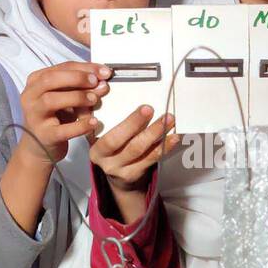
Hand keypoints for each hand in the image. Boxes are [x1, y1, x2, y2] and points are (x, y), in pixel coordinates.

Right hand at [16, 61, 109, 165]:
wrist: (39, 147)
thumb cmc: (54, 117)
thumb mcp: (66, 98)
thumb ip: (81, 88)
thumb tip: (102, 83)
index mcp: (36, 81)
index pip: (61, 67)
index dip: (84, 67)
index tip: (104, 71)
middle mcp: (30, 96)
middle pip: (51, 79)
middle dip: (77, 78)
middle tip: (97, 83)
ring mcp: (34, 116)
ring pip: (51, 100)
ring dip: (76, 97)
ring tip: (94, 99)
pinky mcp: (43, 136)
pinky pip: (61, 130)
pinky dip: (79, 125)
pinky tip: (94, 122)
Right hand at [90, 105, 179, 224]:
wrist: (116, 176)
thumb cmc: (108, 149)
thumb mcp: (96, 135)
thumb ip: (94, 115)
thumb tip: (98, 91)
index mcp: (97, 151)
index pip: (112, 138)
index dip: (129, 124)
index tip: (144, 108)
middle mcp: (108, 163)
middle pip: (129, 145)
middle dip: (143, 126)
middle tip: (153, 110)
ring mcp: (123, 170)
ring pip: (143, 151)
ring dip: (157, 134)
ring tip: (169, 120)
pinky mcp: (137, 174)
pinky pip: (153, 158)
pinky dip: (165, 146)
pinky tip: (173, 137)